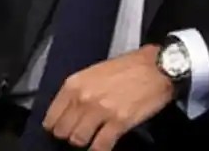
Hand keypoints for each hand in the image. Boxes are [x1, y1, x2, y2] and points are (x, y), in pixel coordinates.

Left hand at [41, 45, 172, 149]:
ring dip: (85, 142)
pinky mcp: (118, 122)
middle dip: (70, 136)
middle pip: (62, 132)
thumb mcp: (95, 72)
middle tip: (81, 134)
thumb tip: (70, 111)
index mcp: (75, 84)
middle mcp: (83, 97)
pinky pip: (100, 147)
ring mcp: (100, 110)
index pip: (51, 118)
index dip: (57, 127)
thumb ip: (79, 91)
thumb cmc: (130, 67)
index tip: (63, 130)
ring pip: (78, 140)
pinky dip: (99, 150)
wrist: (158, 66)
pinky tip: (103, 147)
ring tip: (93, 138)